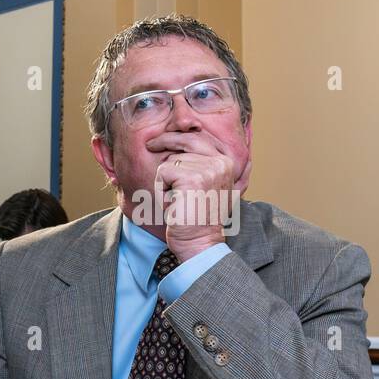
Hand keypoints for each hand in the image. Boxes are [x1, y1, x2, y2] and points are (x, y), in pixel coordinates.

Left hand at [145, 131, 243, 261]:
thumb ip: (201, 163)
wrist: (199, 243)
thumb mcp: (207, 186)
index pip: (202, 137)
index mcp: (228, 162)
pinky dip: (161, 189)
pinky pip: (163, 173)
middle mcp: (221, 162)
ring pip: (171, 160)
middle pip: (186, 140)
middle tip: (150, 145)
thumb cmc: (198, 218)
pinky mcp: (191, 178)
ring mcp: (208, 169)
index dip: (180, 136)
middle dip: (165, 140)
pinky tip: (173, 204)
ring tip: (178, 199)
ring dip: (167, 181)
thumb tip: (179, 141)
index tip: (164, 136)